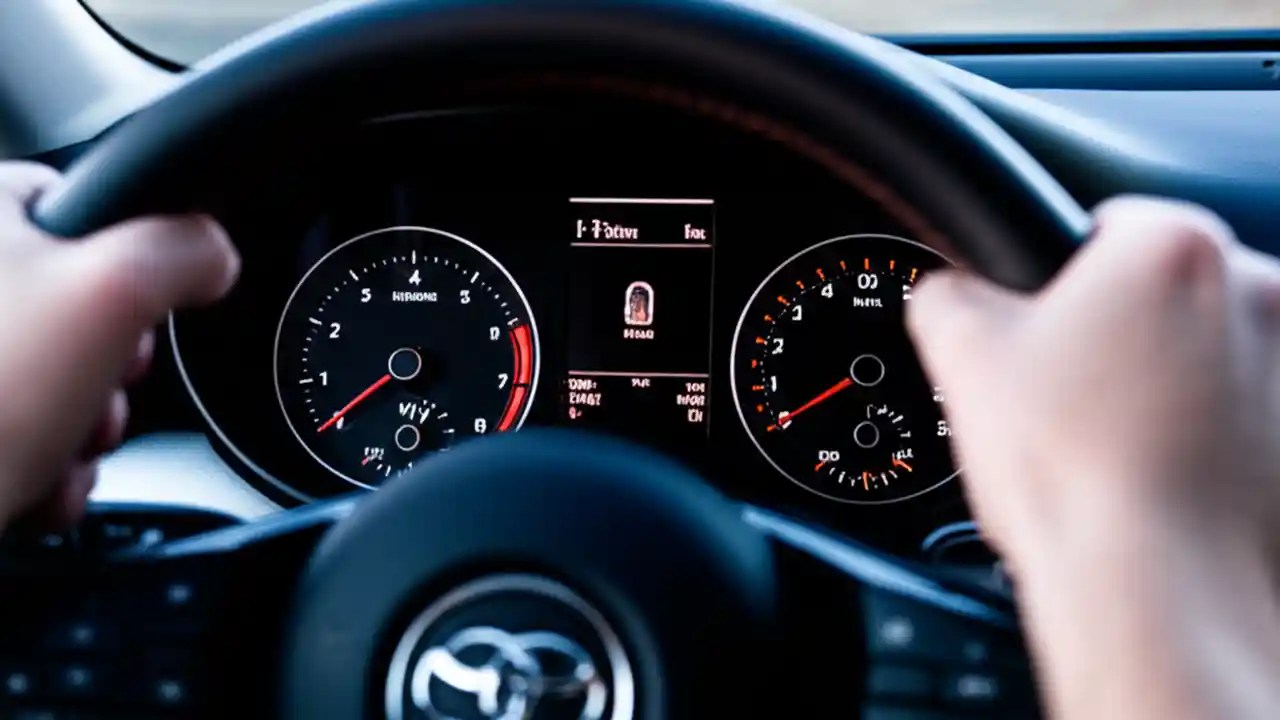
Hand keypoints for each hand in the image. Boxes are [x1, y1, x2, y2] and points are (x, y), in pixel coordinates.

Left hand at [0, 162, 237, 530]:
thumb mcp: (116, 291)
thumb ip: (182, 251)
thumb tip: (210, 255)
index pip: (72, 203)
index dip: (128, 264)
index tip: (131, 316)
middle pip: (69, 306)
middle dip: (105, 372)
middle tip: (96, 395)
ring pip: (45, 377)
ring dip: (81, 429)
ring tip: (61, 451)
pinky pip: (13, 429)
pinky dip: (38, 463)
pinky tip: (35, 483)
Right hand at [907, 197, 1279, 718]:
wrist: (1151, 589)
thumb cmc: (1071, 471)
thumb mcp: (962, 357)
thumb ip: (948, 294)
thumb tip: (949, 293)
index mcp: (1171, 246)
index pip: (1105, 222)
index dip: (1059, 276)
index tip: (1045, 322)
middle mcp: (1258, 290)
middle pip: (1164, 288)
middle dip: (1118, 329)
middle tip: (1068, 391)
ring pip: (1210, 350)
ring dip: (1169, 377)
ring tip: (1112, 441)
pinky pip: (1247, 409)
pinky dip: (1211, 429)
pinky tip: (1157, 470)